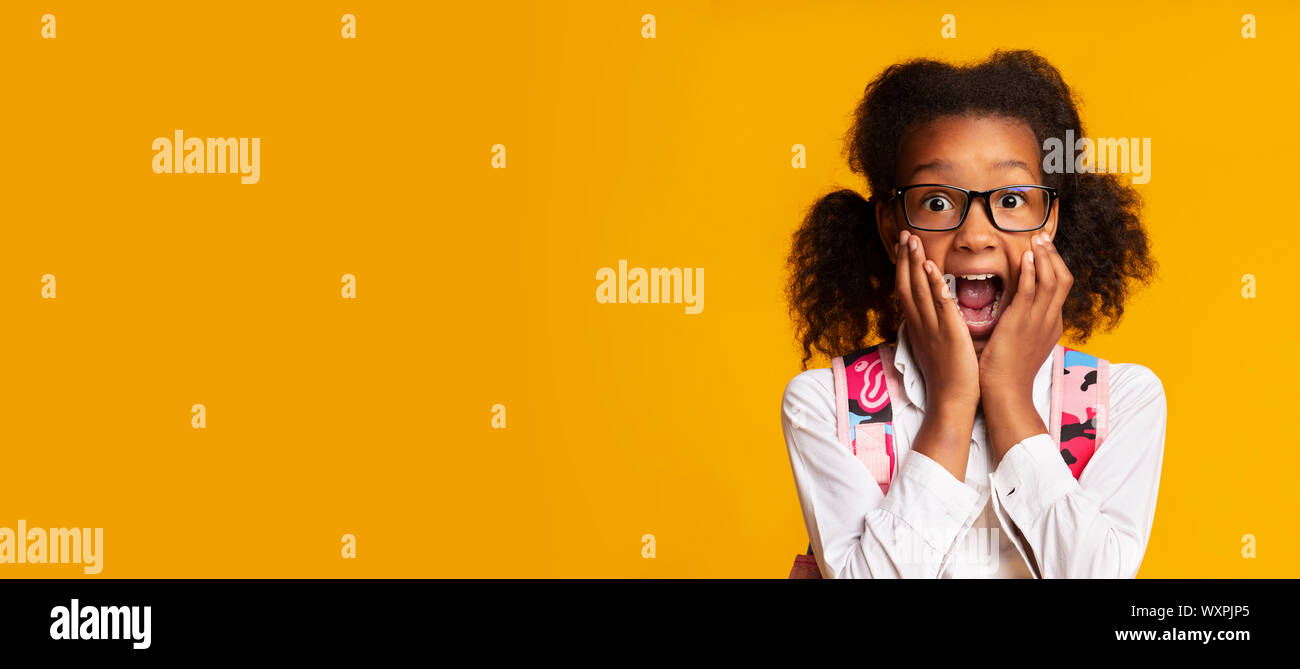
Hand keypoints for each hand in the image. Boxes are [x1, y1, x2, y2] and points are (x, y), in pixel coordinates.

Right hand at [894, 230, 979, 415]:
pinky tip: (931, 267)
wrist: (951, 402)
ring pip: (918, 289)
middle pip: (906, 284)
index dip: (903, 267)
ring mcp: (932, 328)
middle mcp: (920, 324)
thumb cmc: (948, 378)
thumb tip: (934, 313)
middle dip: (904, 258)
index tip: (904, 247)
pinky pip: (939, 304)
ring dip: (914, 263)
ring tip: (913, 241)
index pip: (906, 291)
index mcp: (918, 327)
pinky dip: (933, 284)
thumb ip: (933, 327)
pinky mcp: (948, 334)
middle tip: (905, 234)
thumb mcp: (935, 348)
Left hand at [978, 232, 1073, 401]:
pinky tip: (1026, 257)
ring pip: (1052, 280)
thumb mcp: (1023, 343)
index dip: (1054, 265)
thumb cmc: (1008, 372)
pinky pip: (1031, 291)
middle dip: (1054, 255)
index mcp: (1051, 325)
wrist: (1006, 393)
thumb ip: (1025, 324)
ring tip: (1037, 239)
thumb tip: (1018, 311)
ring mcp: (1039, 321)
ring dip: (1045, 257)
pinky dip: (1031, 272)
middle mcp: (1050, 320)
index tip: (1043, 250)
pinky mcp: (1022, 323)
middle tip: (1043, 237)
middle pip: (1063, 279)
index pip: (1060, 287)